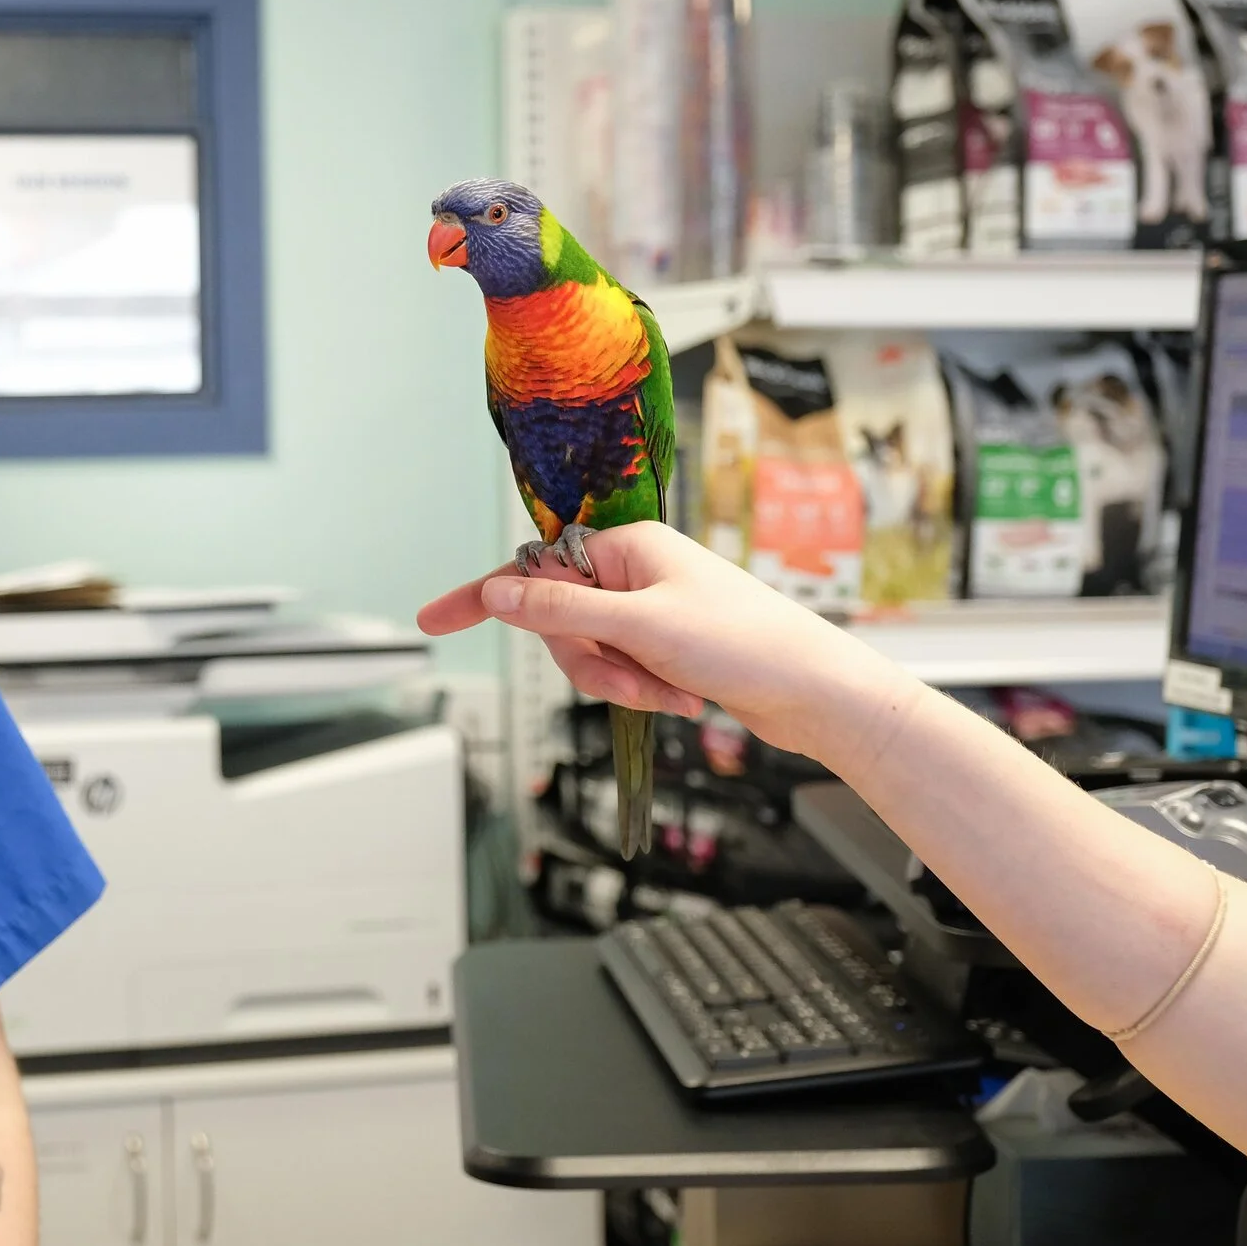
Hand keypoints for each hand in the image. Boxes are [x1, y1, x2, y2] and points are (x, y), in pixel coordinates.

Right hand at [417, 522, 912, 762]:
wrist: (814, 692)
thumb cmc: (744, 644)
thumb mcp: (640, 626)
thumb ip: (560, 609)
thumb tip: (497, 592)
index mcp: (625, 547)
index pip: (533, 570)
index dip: (482, 598)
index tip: (432, 621)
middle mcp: (634, 572)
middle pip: (560, 622)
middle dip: (590, 662)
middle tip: (635, 679)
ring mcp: (650, 610)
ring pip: (589, 655)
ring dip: (622, 683)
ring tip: (670, 692)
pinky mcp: (666, 647)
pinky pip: (622, 672)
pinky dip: (645, 692)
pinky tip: (685, 699)